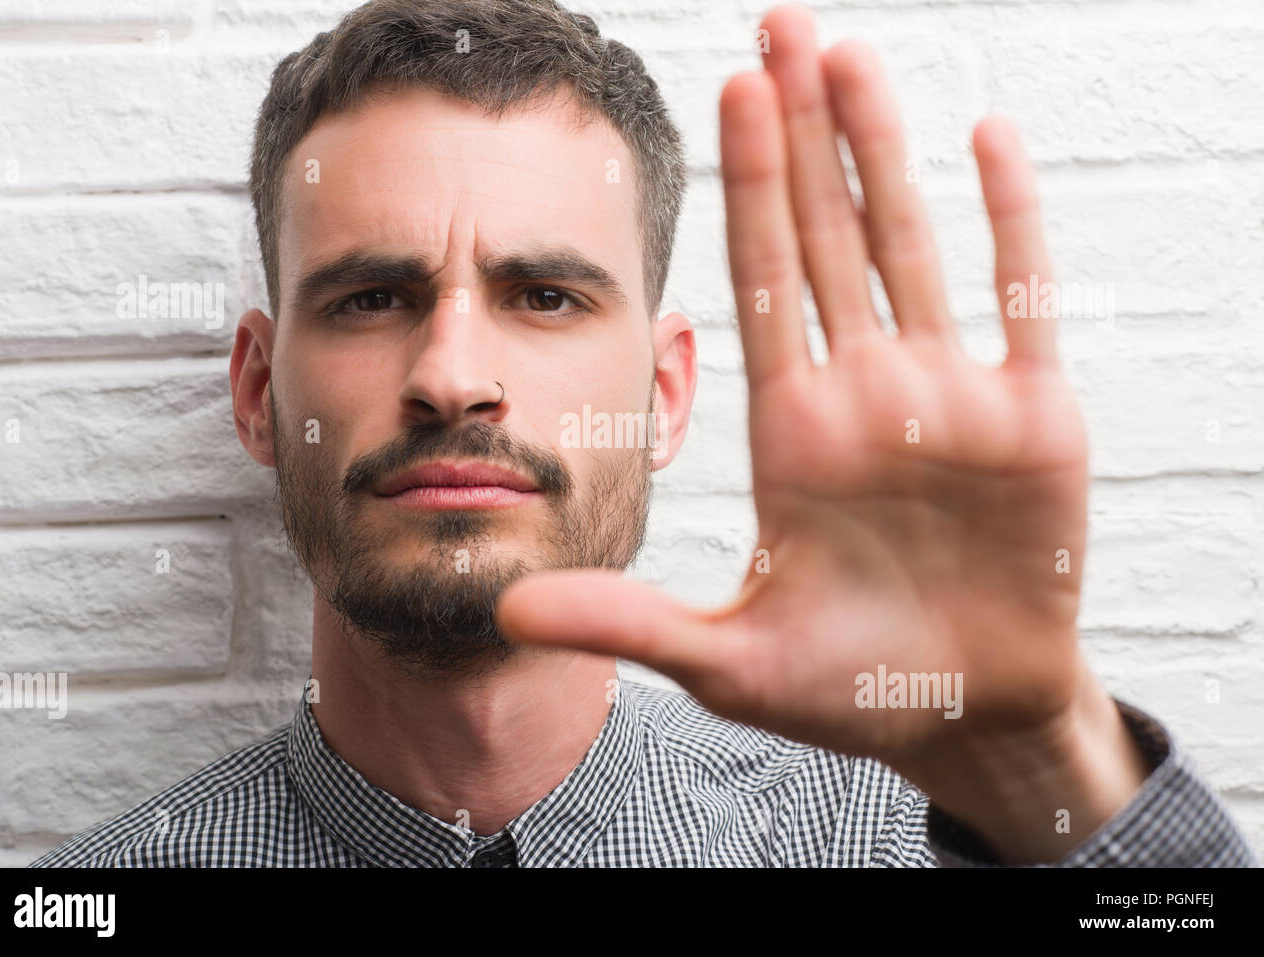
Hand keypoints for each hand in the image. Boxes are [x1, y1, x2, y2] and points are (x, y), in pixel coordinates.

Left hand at [497, 5, 1147, 861]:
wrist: (965, 716)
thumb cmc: (851, 690)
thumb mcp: (728, 660)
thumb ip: (627, 623)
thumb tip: (503, 611)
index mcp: (793, 434)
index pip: (762, 281)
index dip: (745, 187)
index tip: (724, 93)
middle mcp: (866, 395)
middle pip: (826, 237)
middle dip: (801, 133)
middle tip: (779, 25)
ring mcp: (949, 398)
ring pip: (911, 244)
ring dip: (883, 150)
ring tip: (850, 56)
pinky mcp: (1032, 419)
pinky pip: (1021, 298)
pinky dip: (1009, 218)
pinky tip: (982, 135)